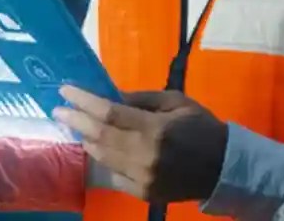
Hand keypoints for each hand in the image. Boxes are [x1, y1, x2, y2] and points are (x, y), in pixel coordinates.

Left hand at [53, 86, 227, 203]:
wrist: (224, 167)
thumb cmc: (201, 127)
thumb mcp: (176, 102)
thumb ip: (142, 99)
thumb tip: (110, 95)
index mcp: (155, 128)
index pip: (109, 113)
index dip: (84, 100)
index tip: (66, 90)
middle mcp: (145, 155)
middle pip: (100, 135)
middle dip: (76, 120)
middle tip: (59, 109)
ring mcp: (143, 177)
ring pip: (103, 157)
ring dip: (86, 140)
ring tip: (75, 126)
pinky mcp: (144, 193)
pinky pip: (114, 176)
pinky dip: (103, 160)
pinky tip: (95, 148)